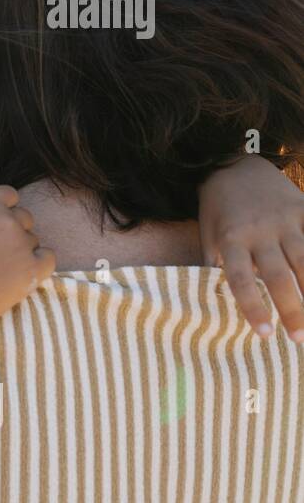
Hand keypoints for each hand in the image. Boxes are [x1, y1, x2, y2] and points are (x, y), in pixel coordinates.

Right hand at [0, 185, 55, 339]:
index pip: (9, 195)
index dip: (1, 210)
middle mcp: (6, 221)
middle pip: (24, 217)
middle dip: (11, 230)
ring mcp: (21, 246)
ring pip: (32, 239)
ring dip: (20, 249)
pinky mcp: (32, 271)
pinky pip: (48, 258)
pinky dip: (38, 264)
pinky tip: (20, 273)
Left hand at [198, 155, 303, 341]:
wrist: (235, 164)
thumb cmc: (219, 209)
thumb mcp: (208, 235)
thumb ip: (217, 264)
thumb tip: (218, 300)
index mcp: (231, 239)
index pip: (241, 280)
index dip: (253, 308)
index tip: (265, 334)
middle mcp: (260, 231)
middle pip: (278, 276)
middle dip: (292, 309)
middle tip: (299, 338)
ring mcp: (286, 219)